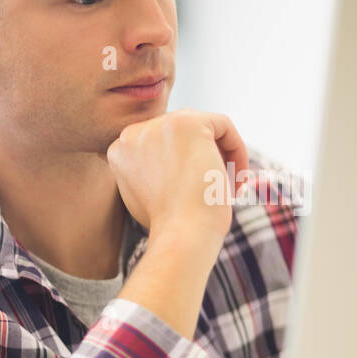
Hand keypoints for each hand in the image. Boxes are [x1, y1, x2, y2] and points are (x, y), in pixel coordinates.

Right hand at [105, 108, 248, 246]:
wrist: (179, 236)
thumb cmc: (169, 226)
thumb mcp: (146, 197)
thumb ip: (150, 172)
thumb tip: (173, 161)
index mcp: (118, 151)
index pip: (160, 145)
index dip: (182, 167)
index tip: (197, 191)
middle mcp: (131, 134)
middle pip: (180, 134)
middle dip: (203, 159)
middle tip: (218, 189)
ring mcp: (157, 125)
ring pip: (202, 128)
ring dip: (220, 156)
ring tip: (229, 187)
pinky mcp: (187, 122)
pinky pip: (222, 125)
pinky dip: (237, 150)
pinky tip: (238, 179)